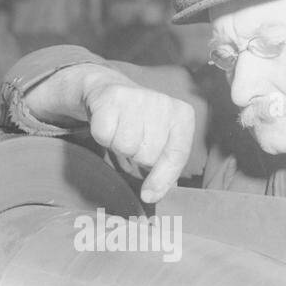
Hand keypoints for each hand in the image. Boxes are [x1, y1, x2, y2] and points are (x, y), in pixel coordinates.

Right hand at [84, 69, 195, 203]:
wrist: (110, 90)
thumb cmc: (139, 123)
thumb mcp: (161, 142)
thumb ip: (166, 169)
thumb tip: (152, 195)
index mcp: (182, 115)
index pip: (177, 155)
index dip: (163, 178)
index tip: (149, 194)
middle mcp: (163, 102)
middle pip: (149, 155)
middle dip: (138, 156)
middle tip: (134, 141)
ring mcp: (137, 98)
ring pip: (127, 147)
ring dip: (120, 146)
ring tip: (122, 130)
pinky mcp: (111, 98)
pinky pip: (105, 135)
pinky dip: (103, 136)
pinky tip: (109, 124)